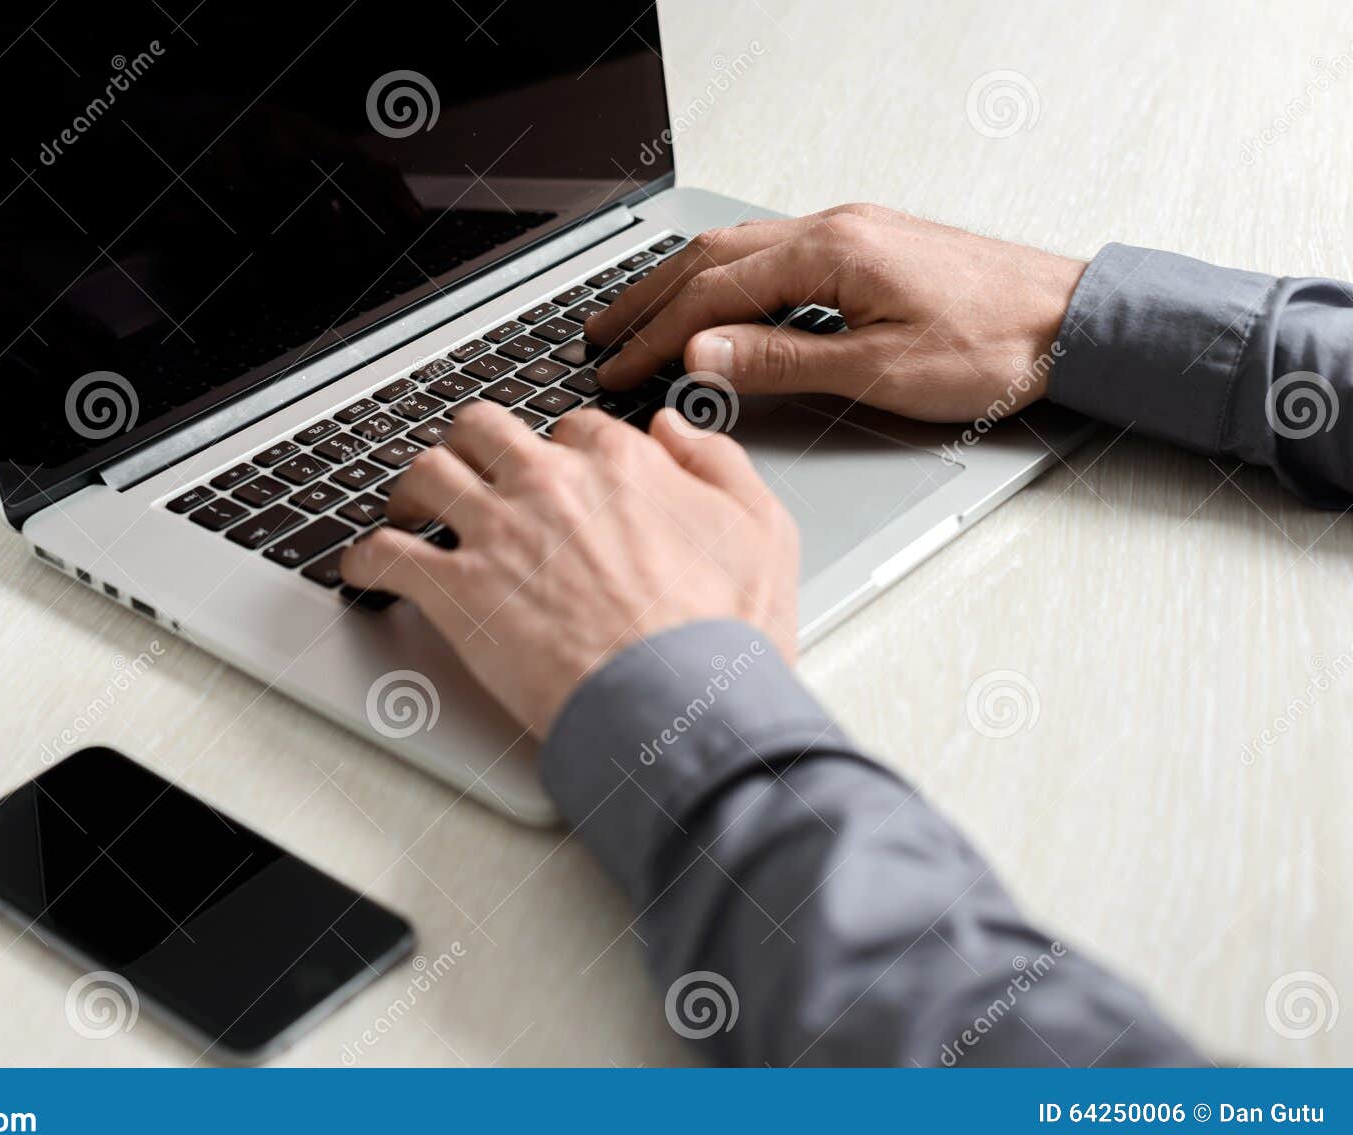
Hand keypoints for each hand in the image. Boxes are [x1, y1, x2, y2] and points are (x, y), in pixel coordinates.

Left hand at [339, 403, 798, 737]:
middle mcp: (550, 484)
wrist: (680, 708)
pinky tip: (366, 570)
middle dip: (472, 446)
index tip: (554, 478)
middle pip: (483, 430)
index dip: (560, 454)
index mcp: (620, 464)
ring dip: (413, 489)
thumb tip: (674, 429)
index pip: (570, 430)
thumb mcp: (763, 532)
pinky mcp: (455, 591)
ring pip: (426, 474)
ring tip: (411, 512)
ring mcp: (496, 533)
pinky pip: (385, 555)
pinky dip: (366, 560)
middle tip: (469, 474)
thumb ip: (719, 464)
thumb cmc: (725, 636)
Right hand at [585, 204, 1086, 423]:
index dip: (655, 335)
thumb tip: (702, 353)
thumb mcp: (880, 368)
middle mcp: (833, 228)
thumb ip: (783, 359)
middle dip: (648, 298)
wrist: (1073, 321)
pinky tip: (715, 301)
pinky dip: (725, 279)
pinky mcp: (867, 247)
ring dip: (681, 284)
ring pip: (739, 250)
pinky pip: (772, 254)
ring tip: (638, 316)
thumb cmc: (994, 346)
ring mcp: (850, 232)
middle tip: (600, 334)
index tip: (617, 368)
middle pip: (712, 257)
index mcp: (830, 251)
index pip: (713, 293)